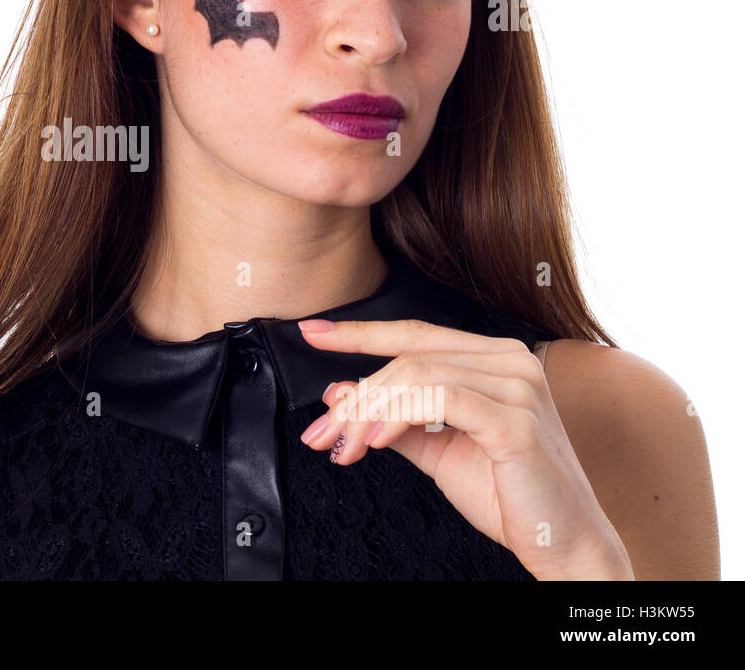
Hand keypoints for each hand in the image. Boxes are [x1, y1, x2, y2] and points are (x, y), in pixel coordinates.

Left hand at [297, 318, 633, 580]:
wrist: (562, 543)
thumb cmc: (507, 494)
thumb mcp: (436, 448)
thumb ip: (393, 416)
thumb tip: (340, 391)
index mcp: (495, 359)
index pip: (415, 334)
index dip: (359, 331)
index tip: (312, 332)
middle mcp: (511, 361)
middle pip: (408, 358)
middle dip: (355, 397)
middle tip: (322, 432)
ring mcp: (519, 387)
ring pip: (417, 376)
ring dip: (368, 412)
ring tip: (344, 445)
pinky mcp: (517, 422)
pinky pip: (441, 401)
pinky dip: (398, 417)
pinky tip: (376, 441)